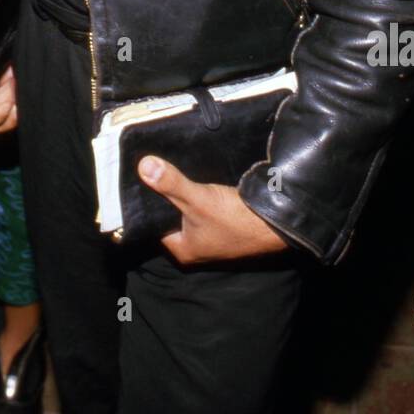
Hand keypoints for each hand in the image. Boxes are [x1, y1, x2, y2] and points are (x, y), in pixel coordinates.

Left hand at [137, 156, 288, 264]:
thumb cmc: (236, 220)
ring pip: (187, 210)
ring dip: (183, 193)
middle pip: (170, 216)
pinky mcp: (225, 224)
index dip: (144, 203)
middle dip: (163, 195)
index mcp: (181, 248)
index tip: (136, 179)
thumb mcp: (198, 200)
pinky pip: (203, 207)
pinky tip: (197, 175)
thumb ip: (170, 184)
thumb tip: (142, 166)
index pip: (151, 224)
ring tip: (171, 166)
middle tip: (152, 167)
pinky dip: (199, 194)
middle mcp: (194, 245)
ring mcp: (211, 236)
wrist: (278, 224)